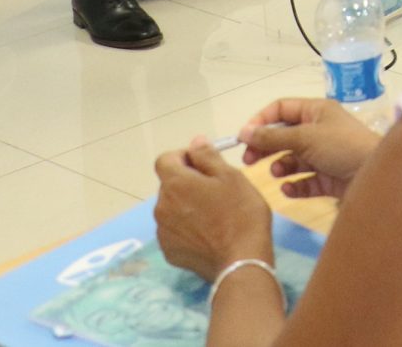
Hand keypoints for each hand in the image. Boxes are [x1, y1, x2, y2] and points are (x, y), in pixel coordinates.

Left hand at [153, 141, 272, 279]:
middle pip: (169, 185)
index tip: (204, 164)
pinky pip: (174, 230)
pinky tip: (208, 234)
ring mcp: (163, 231)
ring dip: (186, 205)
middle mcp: (161, 206)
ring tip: (213, 215)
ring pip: (171, 208)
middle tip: (216, 190)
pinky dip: (186, 227)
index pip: (165, 159)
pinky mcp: (169, 251)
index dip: (183, 157)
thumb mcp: (231, 176)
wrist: (241, 260)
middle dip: (188, 182)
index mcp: (175, 184)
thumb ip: (208, 156)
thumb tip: (194, 142)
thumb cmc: (240, 212)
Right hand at [238, 97, 382, 199]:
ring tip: (279, 172)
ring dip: (281, 166)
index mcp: (317, 112)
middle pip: (283, 136)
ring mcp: (323, 156)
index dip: (261, 121)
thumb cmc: (341, 147)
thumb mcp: (305, 137)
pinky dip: (294, 186)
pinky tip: (289, 189)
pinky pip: (303, 181)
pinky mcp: (327, 179)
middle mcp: (319, 131)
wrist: (374, 176)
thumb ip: (273, 137)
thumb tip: (244, 132)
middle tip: (249, 160)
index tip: (243, 138)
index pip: (282, 109)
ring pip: (292, 160)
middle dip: (265, 147)